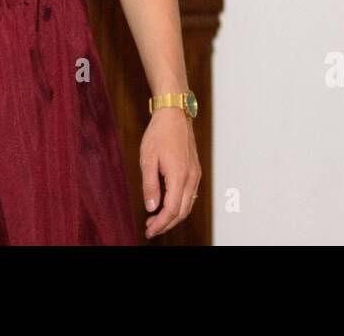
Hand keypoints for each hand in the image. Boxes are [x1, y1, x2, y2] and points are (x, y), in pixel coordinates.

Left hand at [139, 107, 200, 238]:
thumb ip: (149, 185)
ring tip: (156, 219)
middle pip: (182, 212)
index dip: (160, 224)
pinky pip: (190, 195)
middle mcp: (191, 178)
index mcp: (178, 176)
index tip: (148, 230)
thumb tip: (151, 208)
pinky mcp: (195, 170)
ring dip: (173, 216)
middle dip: (166, 224)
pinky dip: (180, 205)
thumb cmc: (159, 133)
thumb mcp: (147, 159)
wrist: (174, 113)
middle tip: (150, 229)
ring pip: (188, 205)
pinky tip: (167, 204)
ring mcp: (195, 174)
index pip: (171, 210)